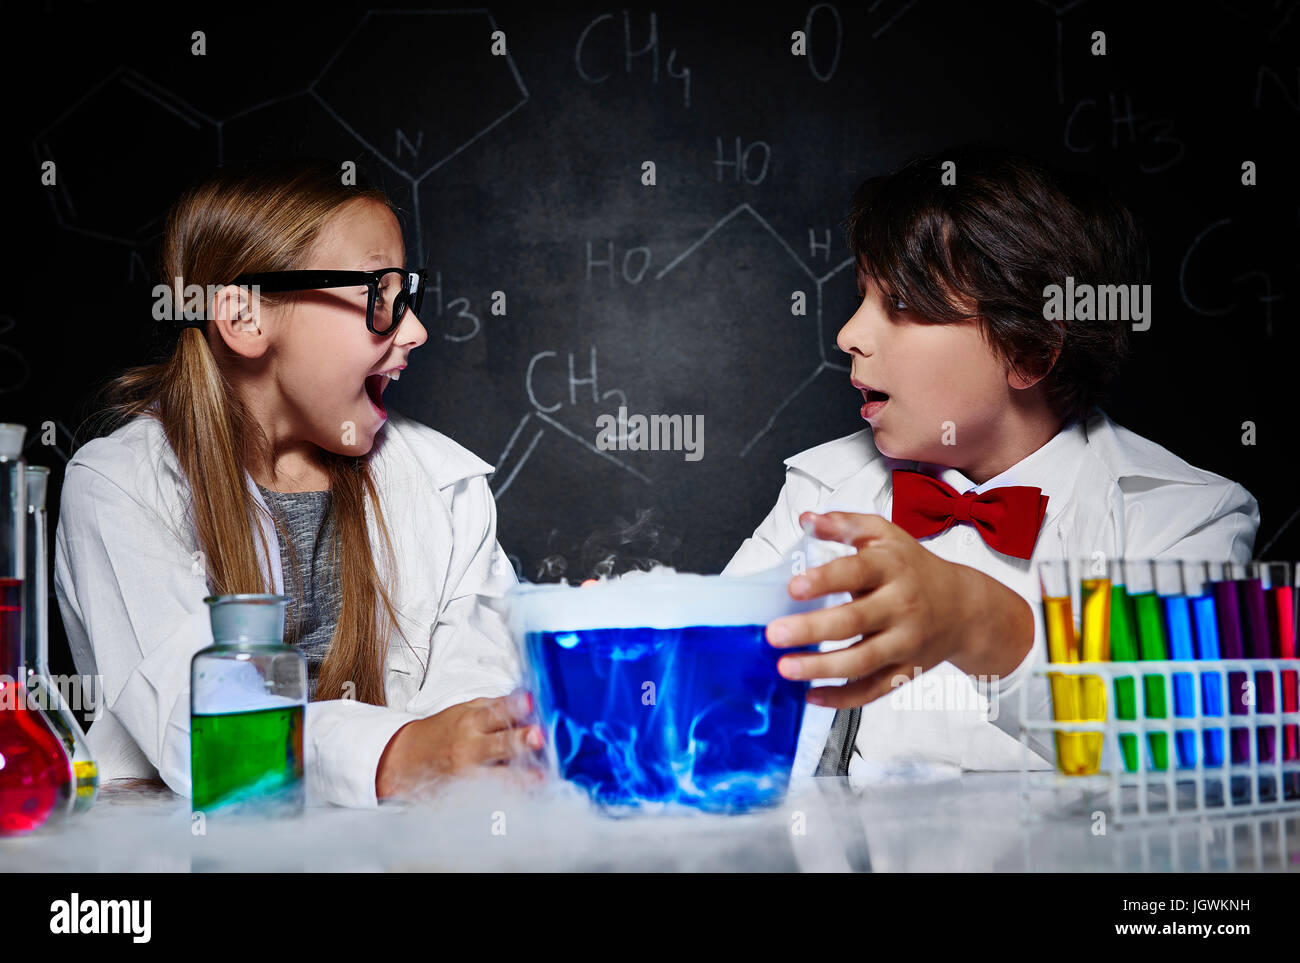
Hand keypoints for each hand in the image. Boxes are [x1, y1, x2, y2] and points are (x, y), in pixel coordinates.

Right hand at [376, 687, 544, 798]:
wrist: (405, 759)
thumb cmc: (442, 732)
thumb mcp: (465, 711)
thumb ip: (496, 707)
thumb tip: (529, 701)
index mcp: (470, 722)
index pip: (496, 712)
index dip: (514, 707)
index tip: (531, 703)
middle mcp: (470, 749)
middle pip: (500, 744)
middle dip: (520, 741)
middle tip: (539, 737)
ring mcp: (467, 776)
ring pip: (498, 778)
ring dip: (522, 778)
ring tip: (542, 778)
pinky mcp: (464, 797)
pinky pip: (489, 801)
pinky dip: (508, 800)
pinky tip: (526, 799)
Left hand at [764, 511, 1032, 709]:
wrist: (964, 607)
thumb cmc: (913, 567)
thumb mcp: (885, 535)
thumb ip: (845, 524)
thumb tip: (806, 519)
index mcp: (891, 568)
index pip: (856, 572)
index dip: (824, 580)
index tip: (793, 587)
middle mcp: (900, 606)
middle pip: (854, 622)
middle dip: (811, 630)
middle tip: (774, 634)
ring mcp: (904, 642)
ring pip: (862, 661)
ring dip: (821, 668)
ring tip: (785, 668)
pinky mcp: (905, 670)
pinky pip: (873, 690)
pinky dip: (842, 698)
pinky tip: (811, 695)